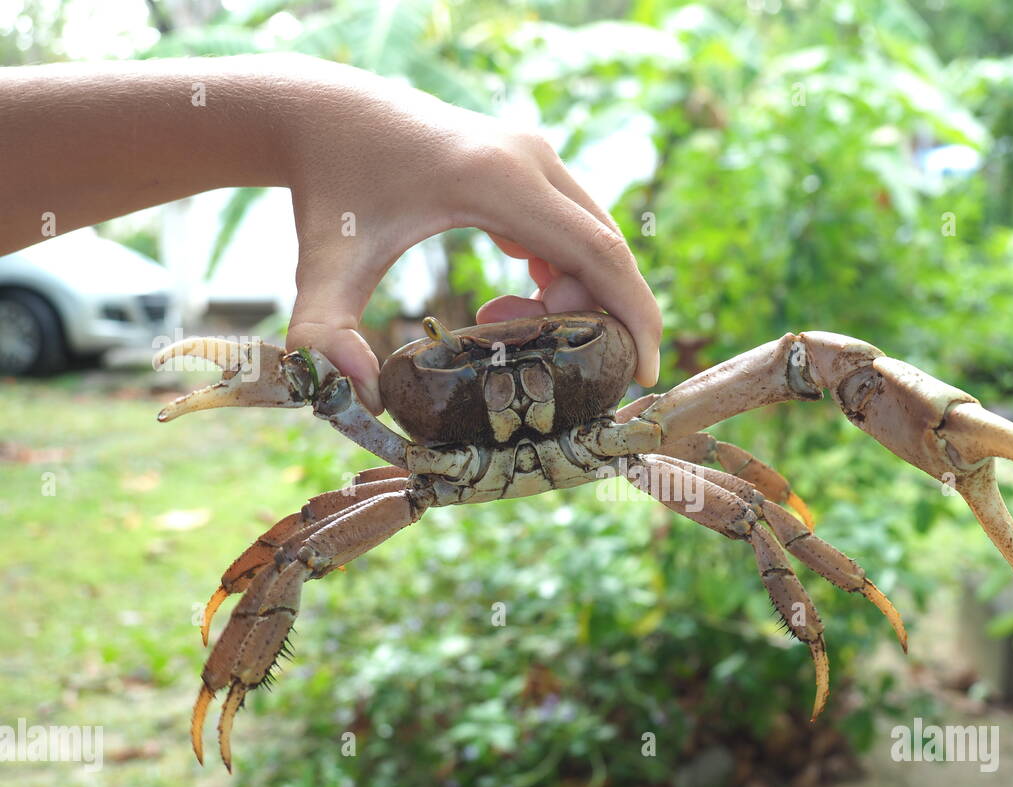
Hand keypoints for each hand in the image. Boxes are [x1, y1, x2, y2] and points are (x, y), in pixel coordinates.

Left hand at [282, 63, 661, 412]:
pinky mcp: (529, 164)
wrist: (326, 118)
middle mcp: (532, 159)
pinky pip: (572, 229)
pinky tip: (510, 306)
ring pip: (592, 241)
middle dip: (595, 319)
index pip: (599, 254)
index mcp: (497, 181)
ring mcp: (536, 156)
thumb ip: (326, 334)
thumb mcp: (322, 268)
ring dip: (570, 299)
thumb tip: (358, 396)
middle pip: (605, 252)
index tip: (644, 374)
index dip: (634, 317)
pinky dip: (559, 277)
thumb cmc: (328, 193)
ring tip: (500, 324)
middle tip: (538, 357)